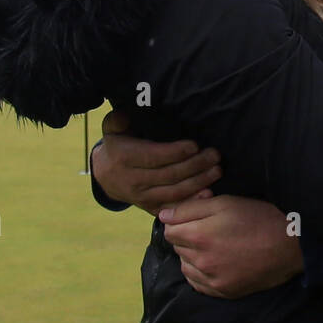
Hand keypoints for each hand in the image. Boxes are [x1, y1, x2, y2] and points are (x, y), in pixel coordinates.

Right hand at [91, 108, 221, 215]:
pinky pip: (174, 207)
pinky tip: (208, 194)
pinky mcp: (150, 208)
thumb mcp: (111, 130)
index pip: (153, 157)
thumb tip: (123, 114)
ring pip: (174, 192)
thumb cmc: (116, 147)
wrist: (105, 177)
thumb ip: (117, 121)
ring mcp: (142, 197)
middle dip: (195, 165)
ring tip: (217, 170)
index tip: (195, 145)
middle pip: (168, 175)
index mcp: (125, 159)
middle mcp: (133, 181)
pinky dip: (192, 202)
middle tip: (214, 155)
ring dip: (199, 182)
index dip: (175, 152)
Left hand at [160, 192, 303, 298]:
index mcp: (199, 236)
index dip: (180, 220)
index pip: (169, 230)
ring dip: (192, 255)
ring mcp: (212, 280)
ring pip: (185, 266)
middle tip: (210, 228)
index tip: (196, 217)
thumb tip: (164, 215)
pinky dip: (200, 273)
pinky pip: (197, 283)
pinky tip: (215, 262)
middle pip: (177, 247)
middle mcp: (201, 261)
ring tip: (214, 245)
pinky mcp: (223, 292)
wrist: (289, 245)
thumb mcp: (224, 203)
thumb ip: (190, 208)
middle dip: (187, 236)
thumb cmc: (258, 218)